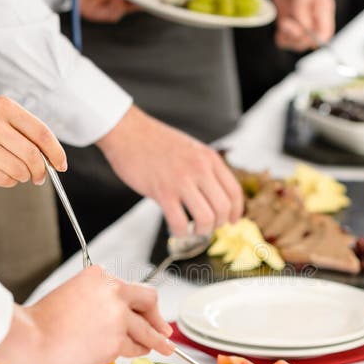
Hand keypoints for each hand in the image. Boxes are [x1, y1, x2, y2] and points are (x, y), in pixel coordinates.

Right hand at [0, 93, 66, 185]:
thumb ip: (16, 127)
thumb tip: (45, 154)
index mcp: (4, 107)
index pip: (42, 133)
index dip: (56, 152)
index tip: (61, 165)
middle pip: (34, 156)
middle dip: (40, 172)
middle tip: (38, 178)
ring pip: (19, 170)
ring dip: (21, 177)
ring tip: (13, 172)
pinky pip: (2, 179)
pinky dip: (7, 181)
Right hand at [0, 266, 173, 363]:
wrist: (31, 338)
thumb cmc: (43, 321)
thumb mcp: (74, 294)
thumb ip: (99, 299)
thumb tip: (121, 314)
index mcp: (100, 276)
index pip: (129, 288)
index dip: (140, 302)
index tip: (147, 310)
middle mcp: (113, 291)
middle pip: (149, 300)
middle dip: (158, 317)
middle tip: (164, 330)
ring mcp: (118, 316)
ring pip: (146, 329)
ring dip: (155, 340)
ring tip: (166, 347)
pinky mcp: (117, 340)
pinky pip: (135, 347)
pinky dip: (135, 351)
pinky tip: (135, 353)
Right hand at [98, 106, 243, 235]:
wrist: (127, 131)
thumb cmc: (155, 141)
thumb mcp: (190, 148)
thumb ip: (203, 168)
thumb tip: (213, 195)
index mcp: (209, 158)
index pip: (234, 191)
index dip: (236, 211)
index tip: (231, 221)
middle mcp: (200, 168)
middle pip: (223, 208)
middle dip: (218, 224)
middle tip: (206, 226)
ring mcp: (181, 180)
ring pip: (206, 218)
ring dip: (201, 230)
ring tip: (192, 229)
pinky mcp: (162, 191)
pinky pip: (180, 222)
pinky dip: (180, 232)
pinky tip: (175, 228)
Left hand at [267, 0, 334, 51]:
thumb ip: (303, 6)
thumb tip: (301, 25)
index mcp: (323, 10)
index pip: (325, 33)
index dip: (314, 38)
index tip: (302, 30)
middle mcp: (313, 18)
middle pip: (309, 42)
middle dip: (297, 37)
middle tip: (286, 23)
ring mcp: (300, 21)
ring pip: (297, 43)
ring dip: (288, 39)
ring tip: (282, 23)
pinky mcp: (288, 21)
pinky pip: (285, 40)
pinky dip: (281, 38)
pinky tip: (279, 28)